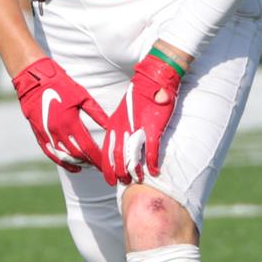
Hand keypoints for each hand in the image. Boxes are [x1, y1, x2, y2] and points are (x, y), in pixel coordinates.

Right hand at [12, 57, 113, 180]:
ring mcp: (47, 135)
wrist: (35, 80)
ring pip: (64, 157)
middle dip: (90, 161)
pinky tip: (73, 166)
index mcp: (70, 122)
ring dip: (78, 163)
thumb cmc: (61, 85)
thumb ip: (97, 114)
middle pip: (77, 155)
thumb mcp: (83, 97)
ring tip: (89, 164)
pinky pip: (51, 154)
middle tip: (100, 164)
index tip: (106, 164)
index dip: (98, 158)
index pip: (88, 147)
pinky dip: (63, 163)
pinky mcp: (39, 135)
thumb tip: (111, 126)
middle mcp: (57, 132)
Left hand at [103, 49, 183, 184]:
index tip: (109, 179)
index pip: (106, 150)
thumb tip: (121, 141)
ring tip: (138, 180)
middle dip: (118, 173)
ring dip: (134, 171)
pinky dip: (152, 163)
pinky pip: (151, 151)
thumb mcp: (122, 111)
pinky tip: (155, 171)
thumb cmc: (140, 94)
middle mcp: (123, 128)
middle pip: (116, 158)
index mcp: (114, 124)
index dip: (107, 167)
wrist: (153, 78)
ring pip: (131, 157)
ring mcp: (138, 129)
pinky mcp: (153, 128)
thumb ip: (120, 125)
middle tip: (123, 183)